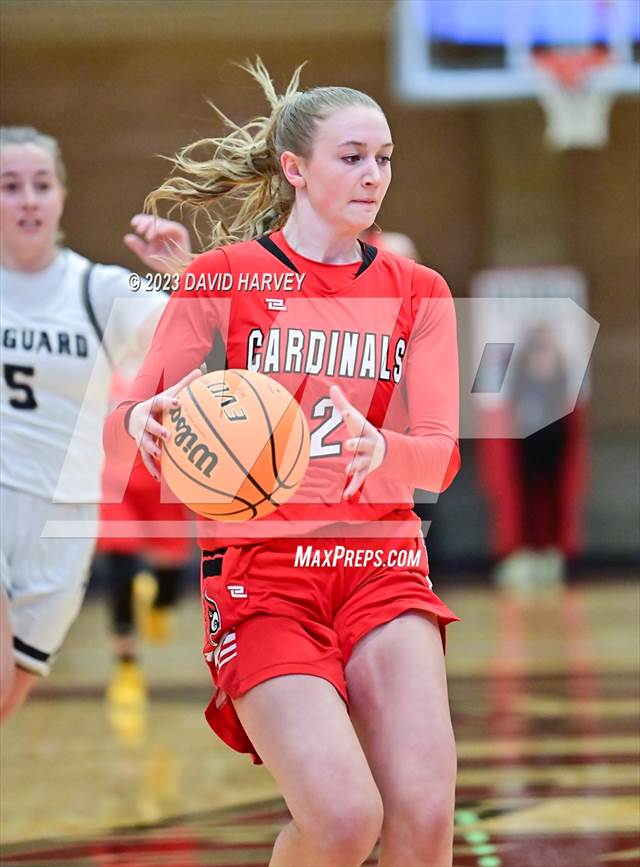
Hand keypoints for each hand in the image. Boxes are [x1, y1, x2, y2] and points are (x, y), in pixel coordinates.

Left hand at [124, 214, 190, 274]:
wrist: (175, 271)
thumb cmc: (163, 264)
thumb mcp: (147, 255)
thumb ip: (137, 246)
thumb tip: (126, 237)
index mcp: (156, 232)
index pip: (147, 221)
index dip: (140, 220)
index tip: (134, 225)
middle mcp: (164, 229)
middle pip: (153, 219)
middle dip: (145, 223)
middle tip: (140, 231)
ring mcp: (172, 230)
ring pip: (161, 222)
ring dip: (153, 227)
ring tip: (148, 237)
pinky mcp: (180, 233)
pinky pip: (172, 227)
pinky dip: (164, 228)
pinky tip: (158, 233)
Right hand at [127, 367, 202, 480]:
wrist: (134, 416)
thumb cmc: (159, 405)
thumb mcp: (169, 392)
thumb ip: (185, 383)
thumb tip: (202, 370)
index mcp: (153, 405)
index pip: (161, 402)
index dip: (169, 403)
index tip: (178, 404)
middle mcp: (145, 420)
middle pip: (150, 425)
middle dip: (157, 430)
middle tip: (168, 435)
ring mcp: (141, 434)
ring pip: (144, 443)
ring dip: (151, 450)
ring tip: (159, 455)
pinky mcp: (141, 446)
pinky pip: (145, 459)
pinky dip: (152, 467)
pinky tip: (159, 477)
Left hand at [329, 385, 385, 499]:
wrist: (387, 450)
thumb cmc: (364, 432)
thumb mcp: (356, 419)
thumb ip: (342, 404)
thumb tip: (331, 386)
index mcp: (364, 430)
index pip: (356, 422)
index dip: (351, 417)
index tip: (346, 413)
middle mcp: (367, 445)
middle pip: (361, 443)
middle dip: (355, 444)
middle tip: (348, 444)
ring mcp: (367, 459)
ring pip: (361, 463)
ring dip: (354, 466)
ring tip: (348, 469)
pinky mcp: (365, 471)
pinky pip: (359, 480)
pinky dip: (352, 488)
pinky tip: (346, 495)